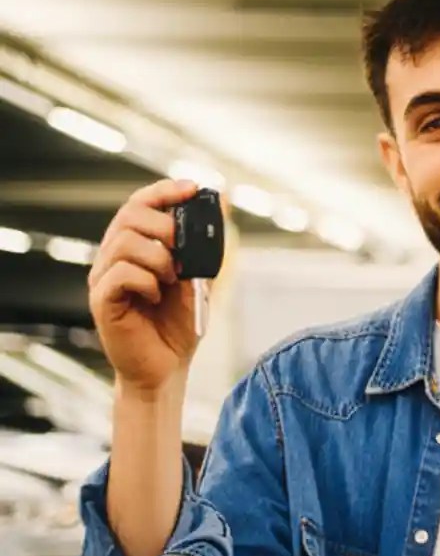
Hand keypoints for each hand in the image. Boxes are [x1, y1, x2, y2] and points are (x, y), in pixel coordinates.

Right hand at [88, 179, 200, 392]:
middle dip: (165, 225)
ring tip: (171, 281)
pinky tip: (156, 297)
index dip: (164, 190)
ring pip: (126, 242)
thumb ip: (203, 242)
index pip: (140, 203)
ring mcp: (104, 277)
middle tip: (183, 249)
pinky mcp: (102, 300)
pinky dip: (147, 281)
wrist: (166, 367)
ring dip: (160, 259)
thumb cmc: (177, 323)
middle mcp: (114, 256)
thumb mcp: (199, 277)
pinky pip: (122, 273)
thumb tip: (220, 199)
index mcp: (135, 246)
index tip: (193, 188)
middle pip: (130, 214)